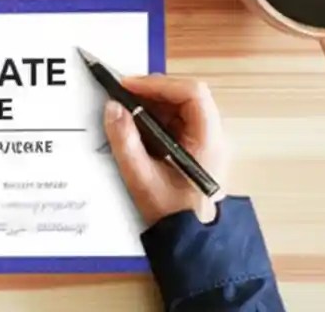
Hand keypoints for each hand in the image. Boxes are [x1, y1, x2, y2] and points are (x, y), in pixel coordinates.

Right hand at [103, 76, 231, 226]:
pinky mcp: (193, 146)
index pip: (191, 93)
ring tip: (125, 112)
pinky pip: (174, 119)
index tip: (129, 86)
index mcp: (208, 141)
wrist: (188, 240)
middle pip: (184, 95)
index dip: (159, 84)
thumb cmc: (173, 215)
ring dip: (150, 103)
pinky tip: (135, 126)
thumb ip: (125, 142)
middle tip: (122, 95)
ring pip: (178, 105)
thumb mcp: (142, 179)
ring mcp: (204, 140)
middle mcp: (211, 136)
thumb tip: (113, 109)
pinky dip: (153, 116)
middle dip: (151, 91)